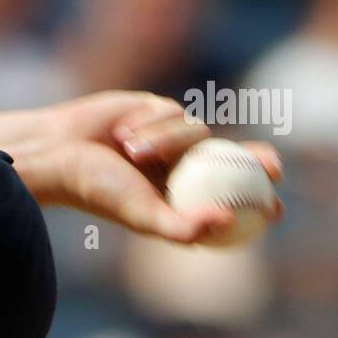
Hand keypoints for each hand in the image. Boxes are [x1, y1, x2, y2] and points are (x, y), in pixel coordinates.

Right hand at [12, 90, 283, 243]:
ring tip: (131, 151)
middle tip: (274, 167)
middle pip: (231, 163)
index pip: (225, 204)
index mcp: (176, 202)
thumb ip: (184, 225)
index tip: (276, 208)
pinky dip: (155, 123)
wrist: (62, 153)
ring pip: (198, 134)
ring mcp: (170, 142)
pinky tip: (126, 131)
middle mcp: (178, 173)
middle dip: (256, 163)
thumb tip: (227, 222)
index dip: (255, 206)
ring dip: (167, 141)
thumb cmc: (99, 191)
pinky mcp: (158, 112)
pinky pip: (176, 112)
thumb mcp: (143, 215)